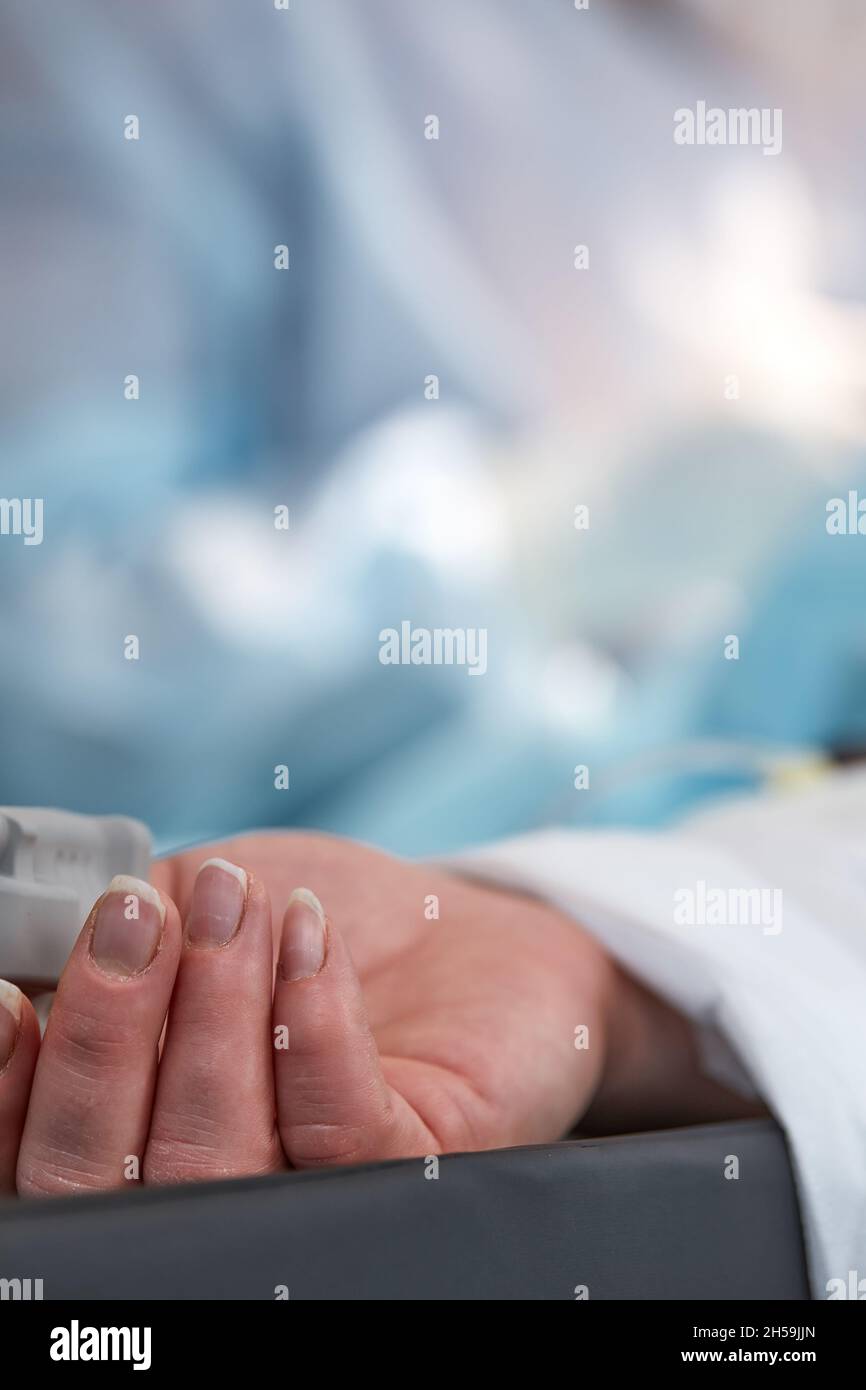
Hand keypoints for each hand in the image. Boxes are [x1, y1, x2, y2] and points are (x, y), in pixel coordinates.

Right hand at [1, 831, 759, 1194]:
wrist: (462, 928)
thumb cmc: (314, 918)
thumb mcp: (201, 906)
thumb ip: (131, 944)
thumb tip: (69, 955)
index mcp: (143, 1135)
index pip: (46, 1154)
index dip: (14, 1088)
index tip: (15, 994)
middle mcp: (210, 1190)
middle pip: (104, 1179)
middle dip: (107, 1038)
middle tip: (136, 919)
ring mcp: (304, 1195)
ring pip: (212, 1159)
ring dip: (215, 1013)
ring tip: (238, 904)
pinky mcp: (404, 1173)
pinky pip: (340, 1130)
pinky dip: (313, 1022)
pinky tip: (311, 938)